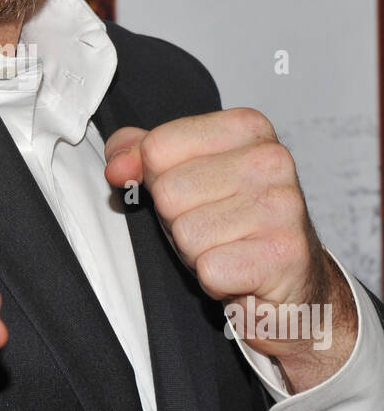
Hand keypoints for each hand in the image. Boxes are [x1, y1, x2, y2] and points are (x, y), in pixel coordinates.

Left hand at [103, 107, 356, 391]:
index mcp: (247, 128)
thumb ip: (141, 154)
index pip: (157, 147)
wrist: (292, 283)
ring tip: (226, 248)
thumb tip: (118, 164)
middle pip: (169, 192)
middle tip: (211, 229)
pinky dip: (215, 280)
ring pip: (185, 233)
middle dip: (177, 220)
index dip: (158, 181)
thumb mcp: (183, 176)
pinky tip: (239, 272)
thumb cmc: (234, 225)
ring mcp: (282, 206)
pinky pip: (209, 268)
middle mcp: (271, 160)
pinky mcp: (284, 254)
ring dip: (195, 252)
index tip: (192, 194)